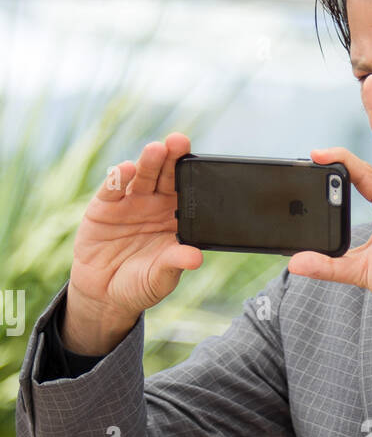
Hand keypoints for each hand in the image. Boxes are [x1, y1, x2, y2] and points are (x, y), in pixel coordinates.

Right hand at [67, 133, 202, 339]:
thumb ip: (175, 263)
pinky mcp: (104, 206)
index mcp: (175, 219)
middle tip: (180, 142)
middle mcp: (154, 205)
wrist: (105, 295)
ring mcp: (129, 203)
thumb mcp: (161, 278)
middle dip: (173, 158)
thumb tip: (196, 257)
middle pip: (166, 177)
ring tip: (156, 150)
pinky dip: (118, 178)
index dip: (194, 177)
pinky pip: (113, 189)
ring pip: (142, 177)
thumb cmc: (140, 284)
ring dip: (149, 162)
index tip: (203, 164)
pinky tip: (127, 169)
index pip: (187, 193)